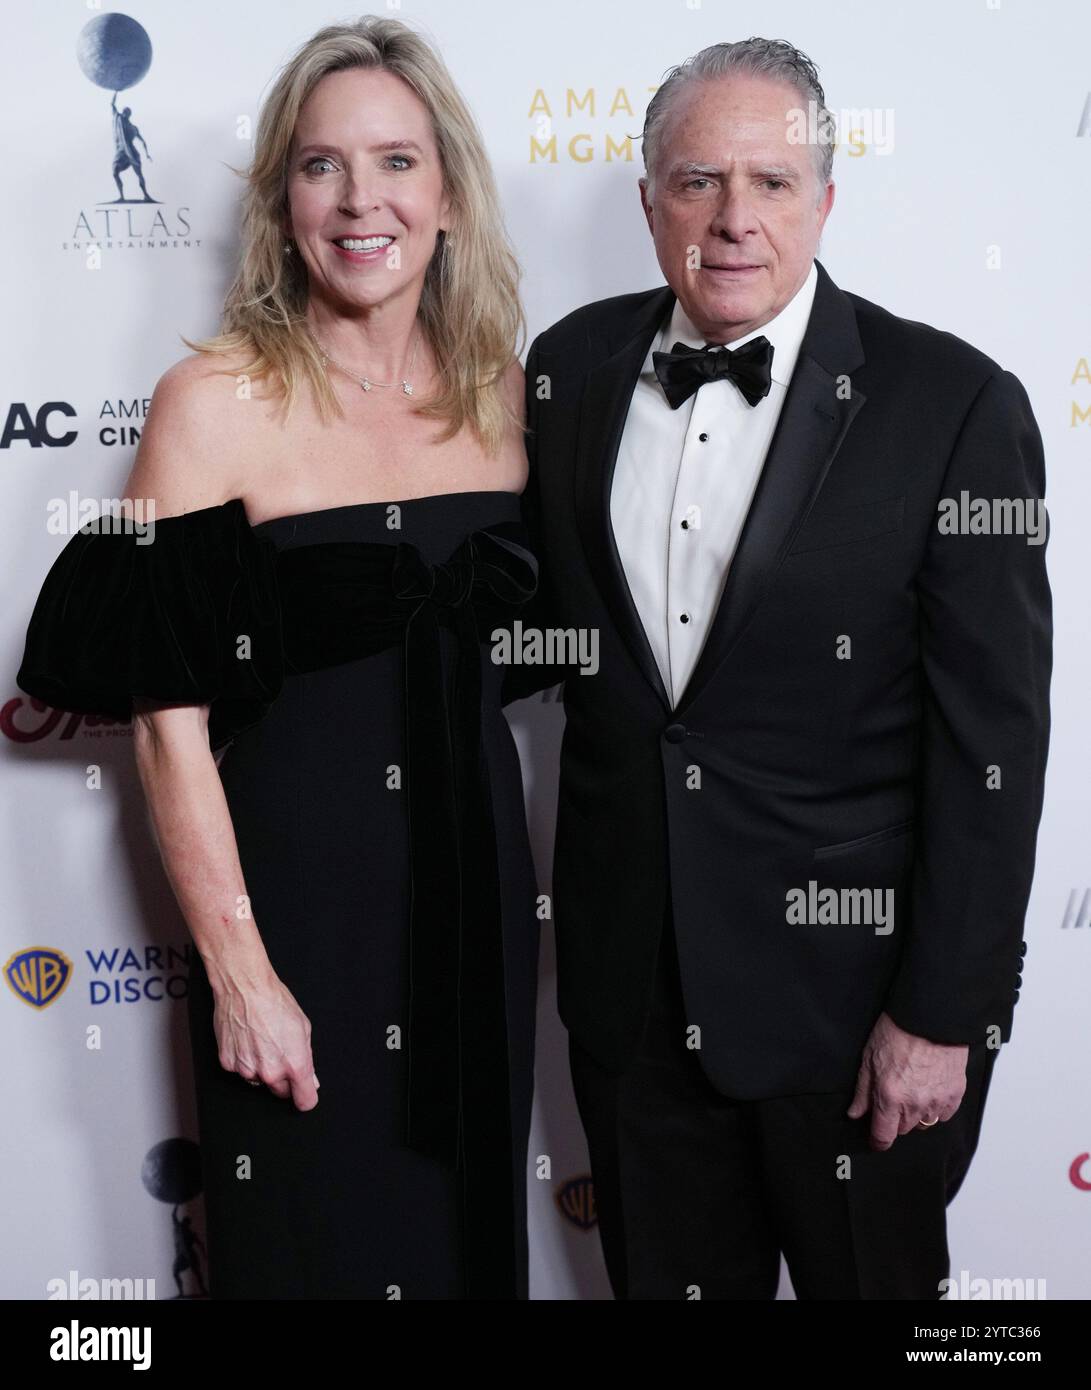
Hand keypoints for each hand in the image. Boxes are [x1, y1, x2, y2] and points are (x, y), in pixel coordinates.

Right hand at [212, 972, 319, 1110]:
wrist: (245, 988)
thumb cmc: (274, 1002)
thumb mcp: (303, 1027)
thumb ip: (307, 1058)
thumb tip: (311, 1080)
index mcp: (294, 1064)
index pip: (304, 1101)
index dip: (305, 1096)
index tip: (304, 1093)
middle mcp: (270, 1072)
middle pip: (280, 1092)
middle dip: (283, 1079)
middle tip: (279, 1053)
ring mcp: (247, 1069)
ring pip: (258, 1081)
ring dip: (261, 1069)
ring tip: (261, 1042)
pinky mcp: (229, 1064)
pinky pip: (240, 1071)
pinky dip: (243, 1060)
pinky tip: (246, 1040)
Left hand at [847, 1011, 967, 1150]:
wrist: (930, 1018)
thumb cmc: (897, 1032)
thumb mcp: (869, 1059)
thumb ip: (863, 1092)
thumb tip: (856, 1113)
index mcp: (890, 1097)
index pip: (884, 1136)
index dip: (877, 1141)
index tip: (876, 1139)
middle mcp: (915, 1105)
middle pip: (903, 1130)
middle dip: (895, 1119)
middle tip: (893, 1096)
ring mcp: (937, 1101)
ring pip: (924, 1124)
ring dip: (916, 1114)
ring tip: (912, 1089)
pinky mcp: (955, 1095)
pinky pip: (943, 1114)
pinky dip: (935, 1107)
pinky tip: (929, 1089)